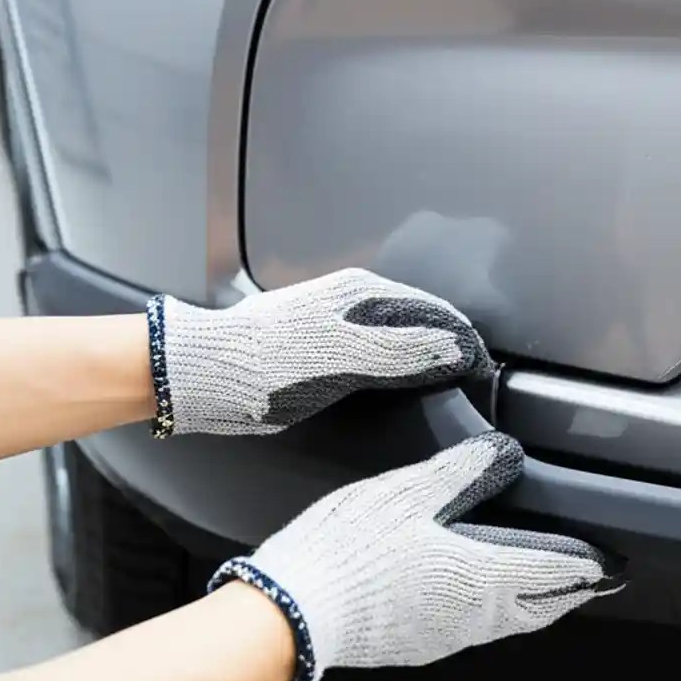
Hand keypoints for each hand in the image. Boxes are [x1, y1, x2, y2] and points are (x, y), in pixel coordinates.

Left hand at [149, 268, 491, 435]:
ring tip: (446, 383)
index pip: (436, 313)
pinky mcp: (320, 343)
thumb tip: (456, 348)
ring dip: (424, 354)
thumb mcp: (339, 361)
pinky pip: (375, 350)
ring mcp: (335, 319)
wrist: (196, 376)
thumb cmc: (261, 368)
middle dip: (450, 345)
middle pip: (421, 319)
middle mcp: (352, 298)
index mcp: (362, 292)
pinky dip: (397, 367)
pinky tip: (397, 387)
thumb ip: (401, 353)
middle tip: (474, 381)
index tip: (484, 374)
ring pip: (398, 334)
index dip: (465, 343)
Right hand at [208, 432, 622, 680]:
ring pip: (510, 622)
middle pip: (542, 607)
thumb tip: (504, 452)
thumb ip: (463, 469)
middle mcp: (475, 614)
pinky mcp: (419, 645)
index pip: (556, 571)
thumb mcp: (409, 491)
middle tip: (591, 579)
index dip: (588, 563)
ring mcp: (447, 635)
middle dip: (571, 591)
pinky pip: (474, 630)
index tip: (609, 561)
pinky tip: (477, 598)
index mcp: (482, 574)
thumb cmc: (349, 551)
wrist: (296, 610)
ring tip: (546, 588)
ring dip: (536, 604)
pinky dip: (494, 612)